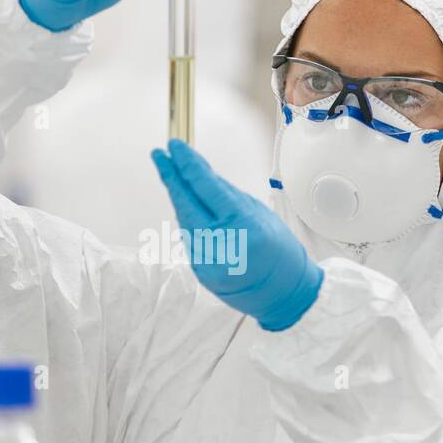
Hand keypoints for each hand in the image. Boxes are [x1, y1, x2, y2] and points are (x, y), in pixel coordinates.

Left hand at [152, 140, 322, 331]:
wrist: (284, 294)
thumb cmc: (280, 253)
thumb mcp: (259, 213)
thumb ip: (226, 194)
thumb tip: (200, 172)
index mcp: (242, 224)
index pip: (205, 186)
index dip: (187, 164)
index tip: (174, 147)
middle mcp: (221, 243)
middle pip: (185, 202)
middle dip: (170, 176)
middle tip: (159, 155)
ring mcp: (207, 260)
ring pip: (184, 219)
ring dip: (179, 197)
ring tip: (175, 178)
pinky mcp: (200, 271)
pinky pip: (189, 238)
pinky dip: (188, 220)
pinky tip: (189, 208)